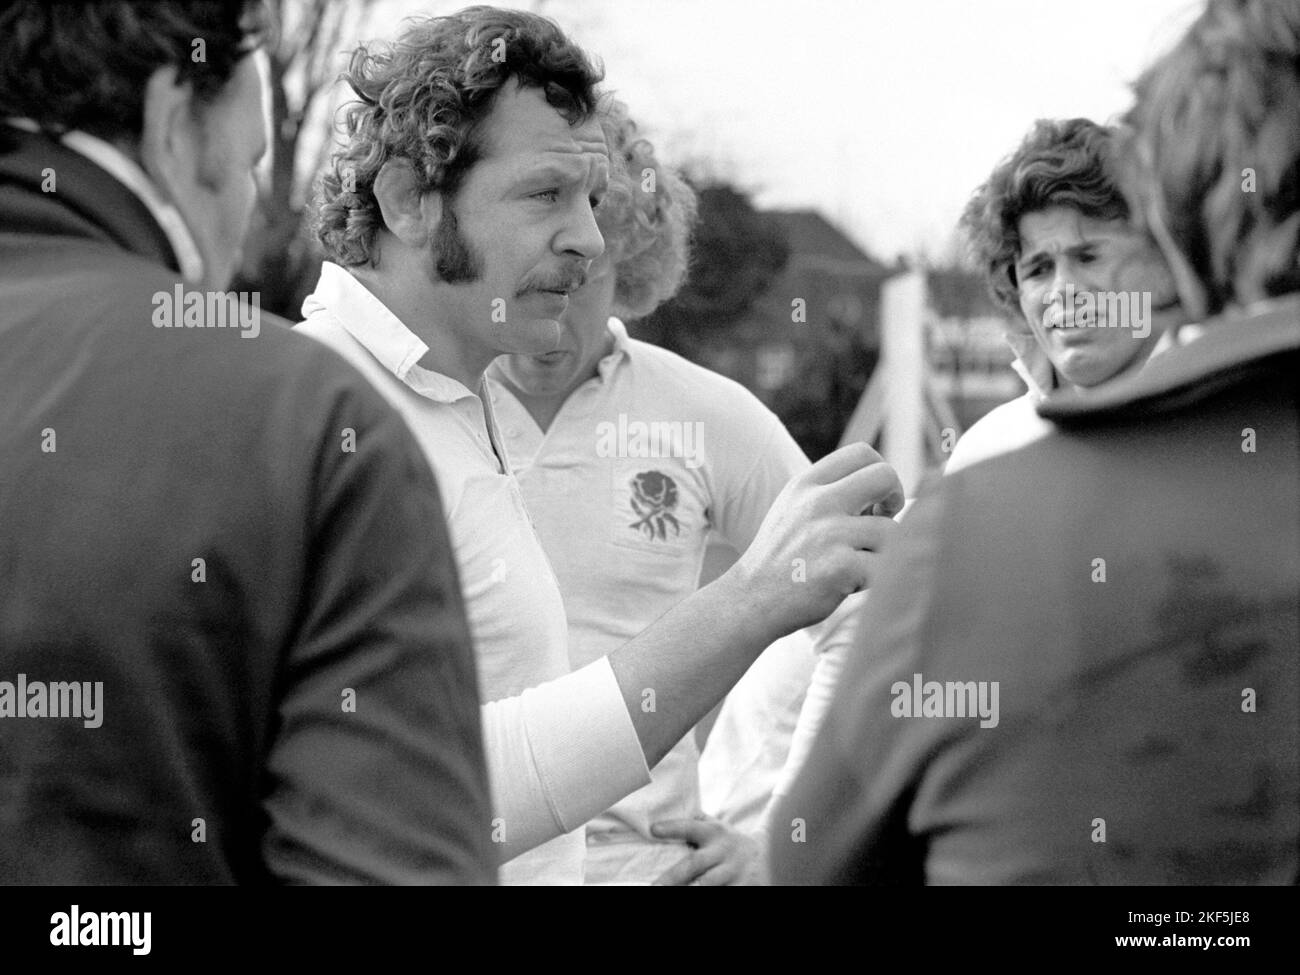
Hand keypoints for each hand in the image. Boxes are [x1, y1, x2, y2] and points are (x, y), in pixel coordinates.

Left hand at [650, 816, 765, 885]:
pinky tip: (691, 898)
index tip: (653, 829)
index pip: (690, 827)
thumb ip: (694, 822)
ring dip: (690, 889)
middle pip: (694, 863)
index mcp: (713, 832)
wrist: (768, 855)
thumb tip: (660, 817)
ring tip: (666, 894)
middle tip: (653, 886)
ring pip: (708, 884)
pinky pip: (723, 892)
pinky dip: (708, 895)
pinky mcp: (741, 886)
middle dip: (672, 877)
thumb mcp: (715, 826)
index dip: (673, 828)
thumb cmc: (727, 841)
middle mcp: (723, 851)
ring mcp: (733, 872)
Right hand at [725, 441, 902, 636]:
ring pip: (892, 530)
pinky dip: (875, 579)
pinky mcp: (841, 567)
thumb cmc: (781, 560)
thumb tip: (886, 491)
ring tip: (855, 566)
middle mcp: (818, 502)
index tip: (875, 501)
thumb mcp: (793, 510)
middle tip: (883, 524)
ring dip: (884, 551)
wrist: (751, 601)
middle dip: (895, 499)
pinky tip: (849, 585)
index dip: (879, 474)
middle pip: (884, 476)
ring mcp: (830, 534)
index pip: (861, 454)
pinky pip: (886, 566)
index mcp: (806, 485)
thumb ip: (830, 493)